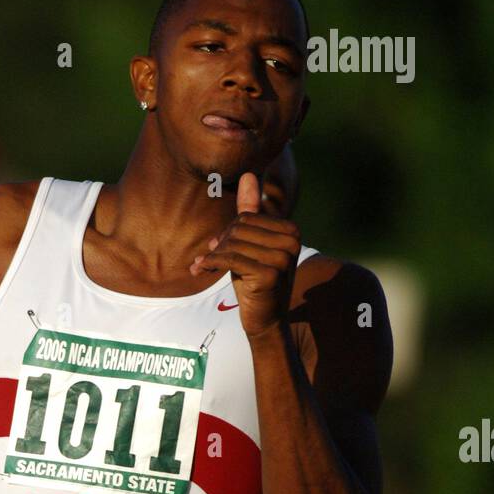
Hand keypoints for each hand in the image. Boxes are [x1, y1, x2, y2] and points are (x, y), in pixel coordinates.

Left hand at [190, 171, 301, 338]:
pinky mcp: (269, 275)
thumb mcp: (252, 245)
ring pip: (233, 243)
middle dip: (221, 243)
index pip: (246, 216)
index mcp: (291, 230)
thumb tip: (248, 174)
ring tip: (205, 266)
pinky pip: (231, 259)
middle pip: (239, 228)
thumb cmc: (255, 280)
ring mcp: (283, 258)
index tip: (217, 246)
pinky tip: (201, 270)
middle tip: (211, 258)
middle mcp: (292, 241)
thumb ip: (251, 211)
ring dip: (214, 256)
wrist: (265, 319)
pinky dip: (211, 264)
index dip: (228, 231)